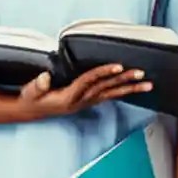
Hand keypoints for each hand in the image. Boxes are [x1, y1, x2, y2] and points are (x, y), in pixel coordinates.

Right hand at [16, 64, 150, 119]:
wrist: (30, 111)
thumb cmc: (31, 98)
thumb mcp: (30, 92)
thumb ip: (37, 85)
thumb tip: (45, 78)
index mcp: (69, 97)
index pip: (90, 82)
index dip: (103, 73)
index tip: (118, 66)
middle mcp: (81, 101)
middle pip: (106, 89)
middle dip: (124, 82)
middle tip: (141, 75)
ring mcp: (85, 102)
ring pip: (111, 94)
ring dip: (129, 88)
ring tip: (147, 84)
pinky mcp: (86, 101)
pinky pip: (107, 95)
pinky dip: (121, 91)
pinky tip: (132, 88)